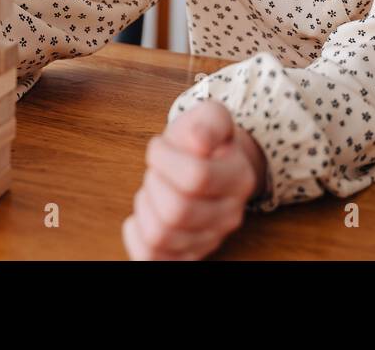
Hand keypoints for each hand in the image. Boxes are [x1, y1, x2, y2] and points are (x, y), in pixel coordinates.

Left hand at [122, 99, 267, 259]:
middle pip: (176, 211)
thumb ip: (208, 122)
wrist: (209, 164)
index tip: (159, 147)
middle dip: (154, 183)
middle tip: (156, 170)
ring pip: (160, 235)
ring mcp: (209, 239)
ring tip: (154, 190)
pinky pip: (150, 257)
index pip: (196, 177)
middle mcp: (229, 215)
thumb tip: (197, 141)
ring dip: (145, 206)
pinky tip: (142, 214)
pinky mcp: (187, 254)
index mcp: (238, 178)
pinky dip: (136, 235)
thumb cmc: (204, 141)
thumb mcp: (210, 117)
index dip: (164, 158)